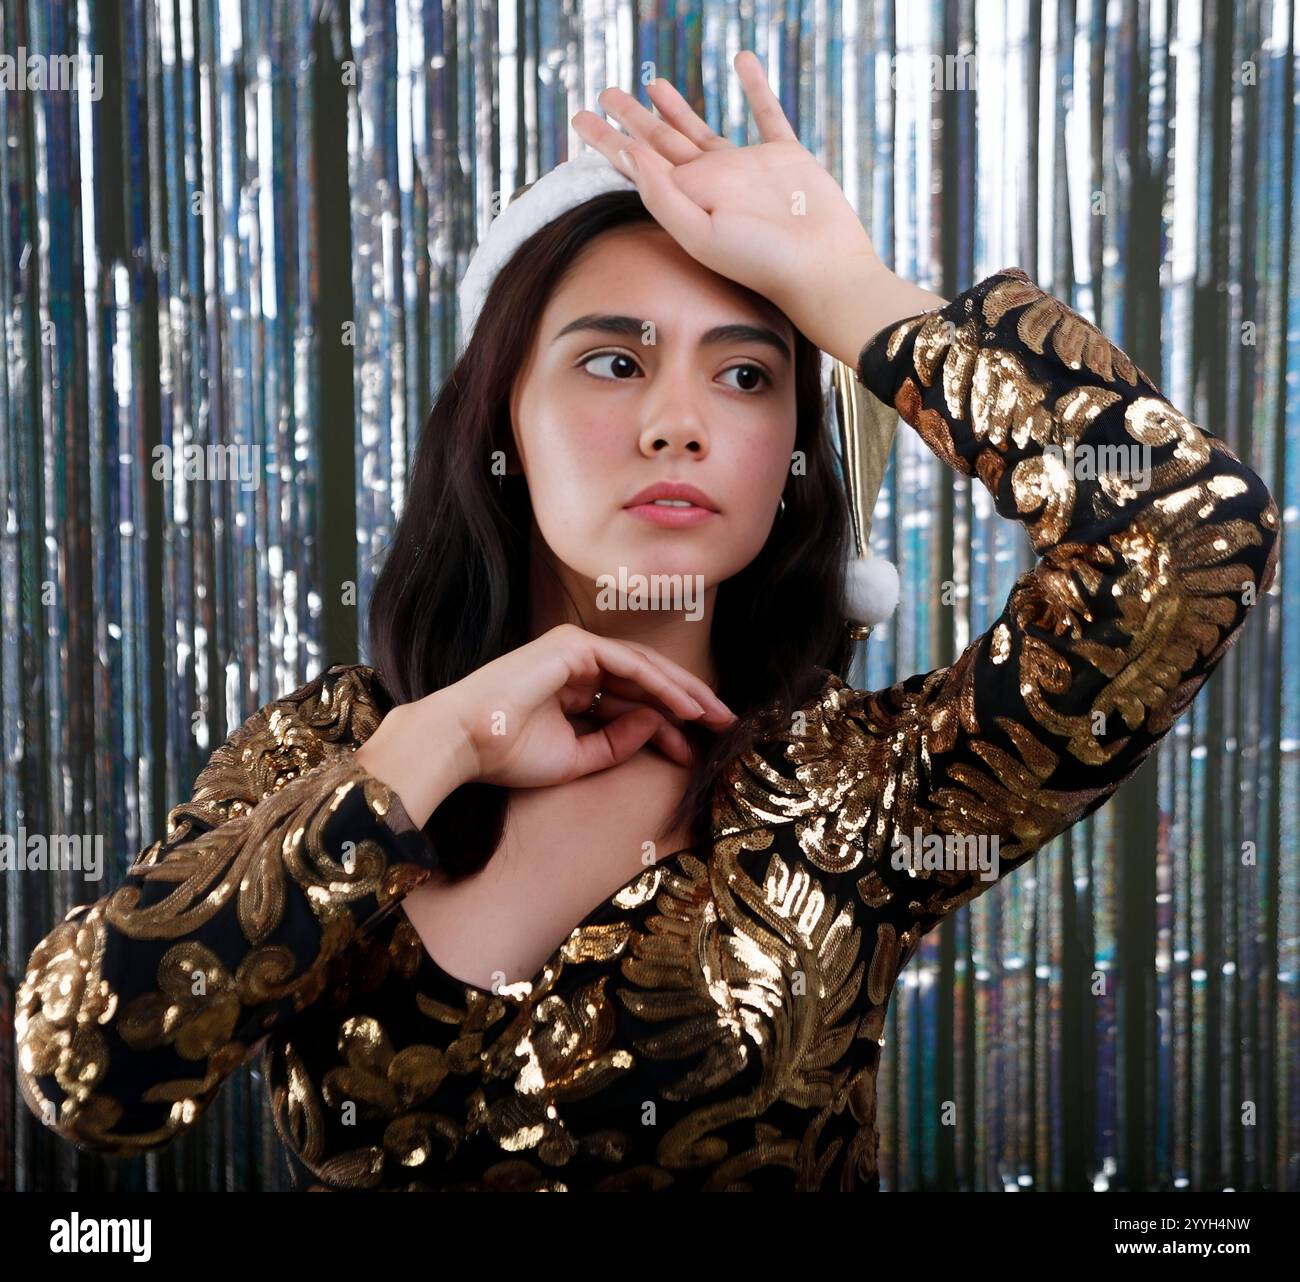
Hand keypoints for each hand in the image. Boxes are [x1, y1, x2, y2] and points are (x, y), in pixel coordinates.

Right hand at [438, 623, 736, 788]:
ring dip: (684, 691)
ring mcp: (575, 649)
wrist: (466, 742)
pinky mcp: (574, 646)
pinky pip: (630, 664)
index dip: (667, 724)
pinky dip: (661, 684)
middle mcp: (577, 663)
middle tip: (723, 725)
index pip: (632, 700)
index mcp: (574, 687)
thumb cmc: (508, 755)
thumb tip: (658, 722)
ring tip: (715, 716)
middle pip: (646, 679)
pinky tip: (687, 707)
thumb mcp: (578, 757)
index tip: (694, 749)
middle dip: (688, 701)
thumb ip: (619, 741)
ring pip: (644, 667)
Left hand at [571, 50, 884, 357]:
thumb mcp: (699, 233)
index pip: (637, 163)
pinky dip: (755, 87)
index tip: (580, 119)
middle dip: (632, 118)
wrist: (820, 268)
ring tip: (652, 83)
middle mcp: (711, 183)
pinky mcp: (785, 158)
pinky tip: (742, 60)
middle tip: (605, 93)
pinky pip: (767, 114)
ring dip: (676, 107)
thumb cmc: (760, 262)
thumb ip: (662, 194)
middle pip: (661, 142)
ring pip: (701, 128)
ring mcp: (747, 169)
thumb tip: (630, 151)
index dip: (607, 141)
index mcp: (687, 200)